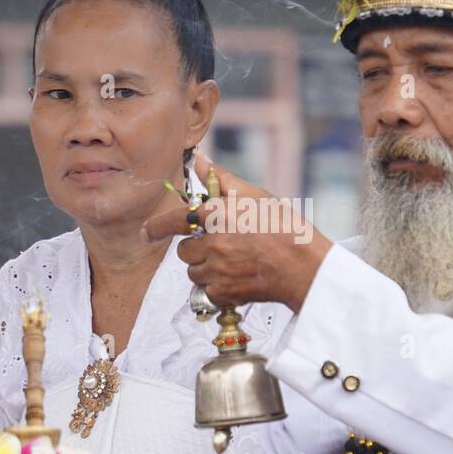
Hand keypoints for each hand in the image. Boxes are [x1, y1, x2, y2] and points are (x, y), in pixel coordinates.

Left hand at [141, 152, 332, 312]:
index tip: (148, 231)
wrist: (304, 266)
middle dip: (196, 249)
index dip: (159, 226)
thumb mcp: (256, 196)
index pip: (177, 219)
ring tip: (232, 262)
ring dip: (205, 269)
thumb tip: (200, 160)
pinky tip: (236, 278)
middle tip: (220, 246)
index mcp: (219, 215)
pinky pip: (206, 291)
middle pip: (184, 251)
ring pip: (194, 272)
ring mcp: (218, 269)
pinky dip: (216, 287)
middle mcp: (214, 242)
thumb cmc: (284, 228)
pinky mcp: (224, 292)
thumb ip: (223, 180)